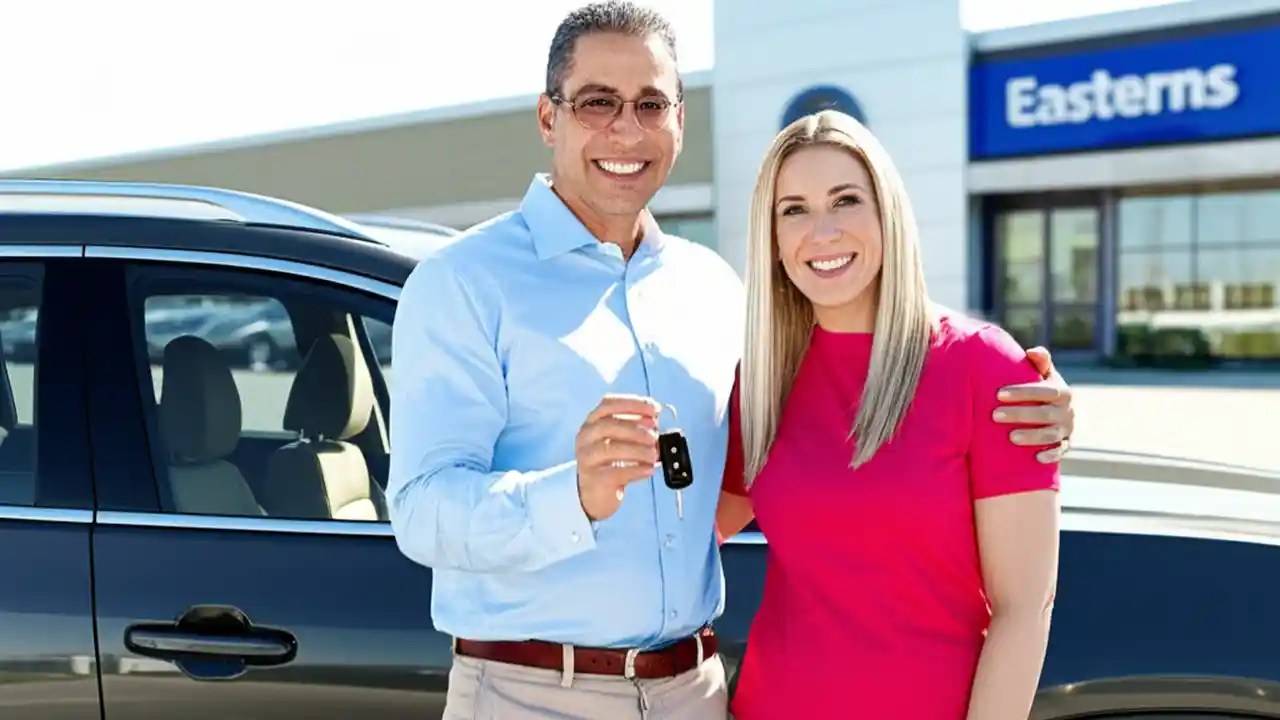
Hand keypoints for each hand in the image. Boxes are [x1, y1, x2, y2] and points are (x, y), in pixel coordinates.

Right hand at [575, 395, 660, 520]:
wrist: (596, 491)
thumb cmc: (613, 460)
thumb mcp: (623, 441)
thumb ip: (638, 429)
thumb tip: (657, 423)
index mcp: (593, 421)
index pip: (608, 404)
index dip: (633, 404)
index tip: (654, 410)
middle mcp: (586, 436)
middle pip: (608, 425)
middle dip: (636, 429)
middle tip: (654, 437)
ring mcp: (586, 457)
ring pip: (609, 449)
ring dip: (637, 450)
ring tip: (654, 455)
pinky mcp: (593, 478)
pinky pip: (615, 473)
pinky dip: (636, 470)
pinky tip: (649, 470)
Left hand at [993, 346, 1074, 463]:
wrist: (1053, 411)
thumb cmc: (1040, 389)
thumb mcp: (1043, 374)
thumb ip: (1039, 362)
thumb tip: (1032, 352)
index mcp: (1062, 391)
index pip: (1045, 390)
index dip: (1023, 392)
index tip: (999, 394)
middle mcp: (1067, 411)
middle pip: (1045, 413)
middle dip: (1020, 414)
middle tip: (994, 415)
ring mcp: (1067, 429)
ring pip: (1052, 434)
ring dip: (1032, 436)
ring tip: (1010, 437)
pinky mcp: (1066, 445)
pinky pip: (1061, 452)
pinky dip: (1051, 455)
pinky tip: (1036, 458)